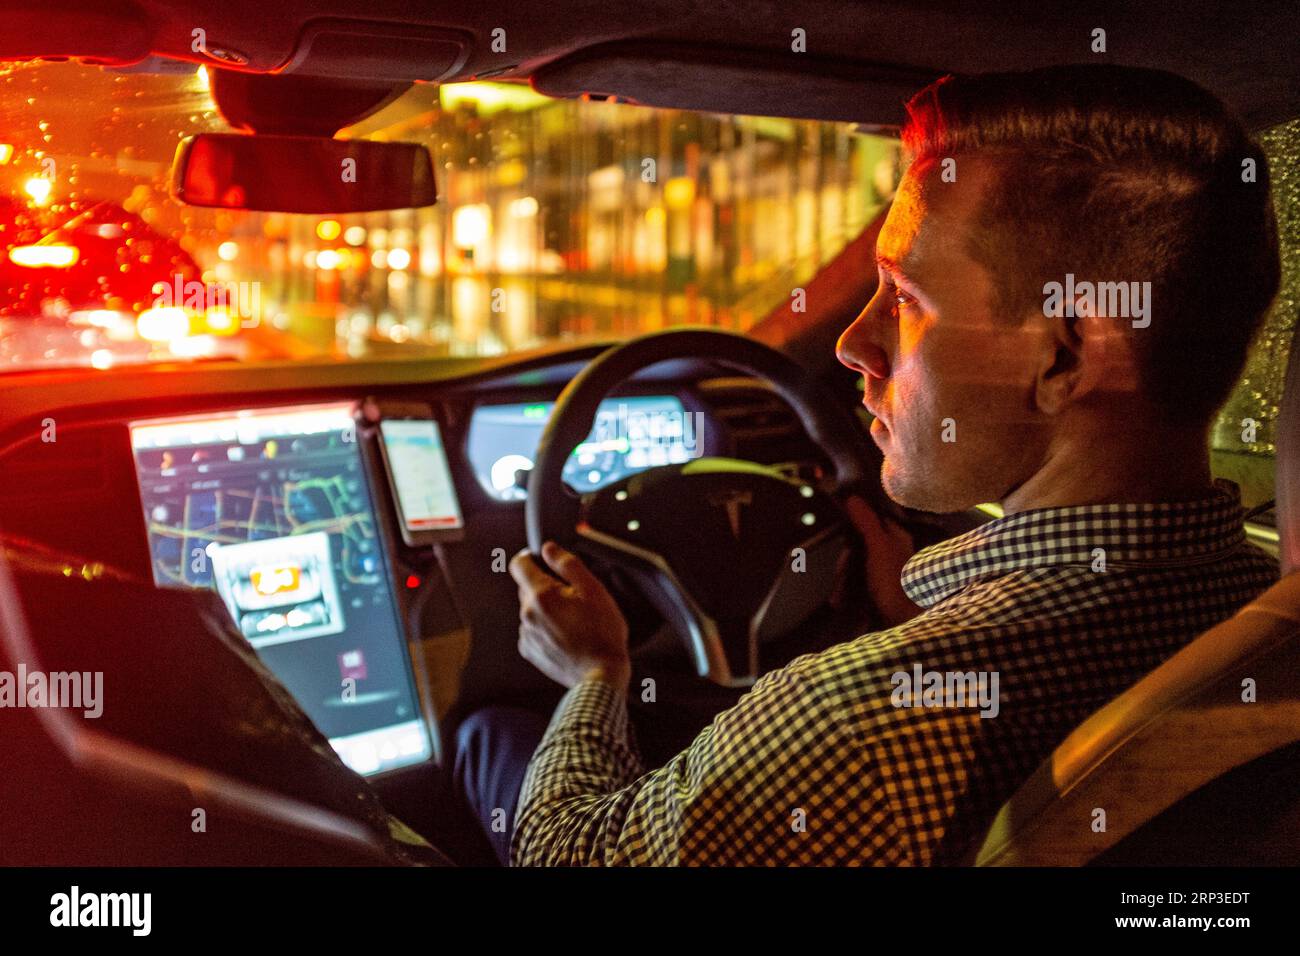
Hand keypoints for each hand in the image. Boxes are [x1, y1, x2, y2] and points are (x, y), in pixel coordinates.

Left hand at [509, 541, 631, 688]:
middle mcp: (527, 613)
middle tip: (572, 597)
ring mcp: (526, 634)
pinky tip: (566, 635)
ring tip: (573, 621)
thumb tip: (548, 548)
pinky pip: (532, 629)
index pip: (519, 564)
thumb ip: (567, 564)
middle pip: (526, 586)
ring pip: (531, 608)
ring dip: (546, 608)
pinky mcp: (529, 650)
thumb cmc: (602, 633)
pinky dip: (545, 627)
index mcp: (541, 595)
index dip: (531, 558)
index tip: (543, 561)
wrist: (600, 674)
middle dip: (545, 585)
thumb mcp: (593, 590)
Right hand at [844, 495, 919, 627]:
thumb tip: (852, 497)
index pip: (871, 519)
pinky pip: (855, 584)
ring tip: (839, 599)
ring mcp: (884, 571)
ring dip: (843, 581)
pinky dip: (846, 591)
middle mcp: (891, 550)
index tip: (840, 535)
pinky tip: (840, 602)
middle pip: (857, 545)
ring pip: (854, 566)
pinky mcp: (877, 589)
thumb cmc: (895, 583)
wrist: (903, 623)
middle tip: (841, 578)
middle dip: (845, 564)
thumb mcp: (879, 548)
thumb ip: (867, 523)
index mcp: (895, 536)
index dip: (852, 525)